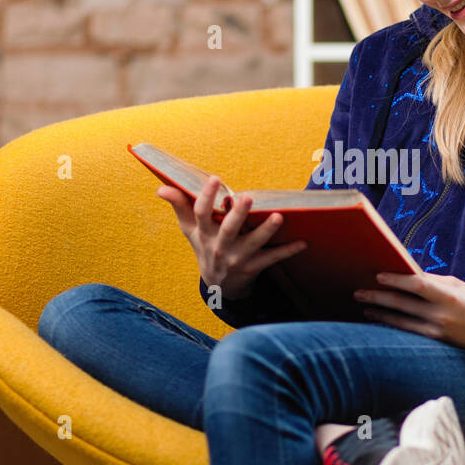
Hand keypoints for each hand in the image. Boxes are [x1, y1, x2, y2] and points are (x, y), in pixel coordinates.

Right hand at [156, 175, 306, 300]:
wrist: (219, 286)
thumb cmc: (205, 246)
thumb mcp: (190, 230)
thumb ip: (179, 206)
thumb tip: (161, 188)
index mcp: (203, 234)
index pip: (200, 214)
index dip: (206, 197)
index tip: (215, 178)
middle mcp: (219, 247)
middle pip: (228, 230)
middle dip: (237, 214)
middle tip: (247, 197)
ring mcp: (237, 259)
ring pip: (253, 245)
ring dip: (266, 231)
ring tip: (279, 217)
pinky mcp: (254, 268)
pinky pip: (272, 259)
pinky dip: (287, 251)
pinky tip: (303, 243)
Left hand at [353, 271, 464, 348]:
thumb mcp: (455, 285)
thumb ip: (431, 281)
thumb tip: (405, 274)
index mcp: (448, 296)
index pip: (418, 285)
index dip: (397, 280)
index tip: (378, 275)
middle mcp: (441, 315)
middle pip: (403, 305)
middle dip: (379, 297)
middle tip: (359, 292)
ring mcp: (436, 331)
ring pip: (401, 321)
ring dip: (380, 313)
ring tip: (364, 305)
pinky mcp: (434, 342)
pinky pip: (408, 332)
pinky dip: (392, 324)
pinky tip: (379, 318)